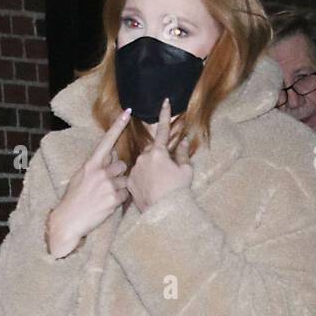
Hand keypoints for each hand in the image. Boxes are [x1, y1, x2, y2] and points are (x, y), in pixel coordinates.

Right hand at [47, 108, 130, 255]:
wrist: (69, 220)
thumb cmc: (74, 198)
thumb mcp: (81, 176)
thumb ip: (96, 164)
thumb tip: (112, 154)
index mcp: (91, 163)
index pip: (107, 141)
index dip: (118, 126)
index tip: (128, 112)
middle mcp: (100, 172)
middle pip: (122, 164)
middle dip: (118, 173)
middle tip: (107, 184)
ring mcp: (108, 185)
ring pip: (125, 180)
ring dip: (120, 187)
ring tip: (106, 196)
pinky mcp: (114, 199)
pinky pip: (125, 194)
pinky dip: (120, 199)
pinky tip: (108, 204)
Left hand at [126, 97, 192, 211]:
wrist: (165, 213)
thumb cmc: (179, 192)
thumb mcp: (186, 171)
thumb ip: (183, 154)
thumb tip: (183, 141)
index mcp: (159, 153)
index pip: (163, 130)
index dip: (165, 115)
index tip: (165, 102)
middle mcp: (144, 158)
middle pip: (152, 152)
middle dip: (158, 158)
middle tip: (167, 173)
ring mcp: (135, 171)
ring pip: (143, 164)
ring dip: (150, 169)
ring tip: (158, 185)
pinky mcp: (129, 183)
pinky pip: (136, 176)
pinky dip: (142, 180)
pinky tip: (150, 190)